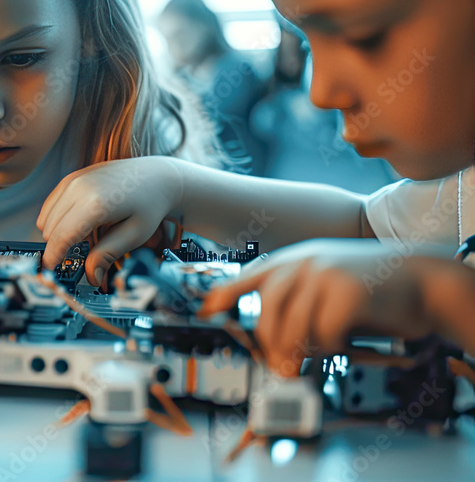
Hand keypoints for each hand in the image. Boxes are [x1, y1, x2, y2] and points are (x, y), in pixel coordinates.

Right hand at [37, 157, 179, 284]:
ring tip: (85, 236)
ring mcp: (73, 180)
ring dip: (57, 232)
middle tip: (80, 255)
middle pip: (49, 229)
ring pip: (45, 217)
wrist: (157, 176)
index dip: (52, 258)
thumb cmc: (149, 205)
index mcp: (95, 204)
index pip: (60, 237)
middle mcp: (79, 188)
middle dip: (59, 247)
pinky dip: (58, 219)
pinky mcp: (72, 177)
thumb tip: (92, 277)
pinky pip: (50, 205)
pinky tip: (80, 222)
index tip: (51, 271)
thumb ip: (107, 255)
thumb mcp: (134, 235)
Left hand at [197, 239, 460, 375]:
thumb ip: (295, 302)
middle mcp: (305, 262)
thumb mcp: (324, 285)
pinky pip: (325, 333)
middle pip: (266, 311)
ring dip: (301, 350)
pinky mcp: (348, 292)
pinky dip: (332, 346)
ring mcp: (326, 274)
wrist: (423, 280)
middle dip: (269, 345)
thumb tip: (266, 340)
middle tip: (277, 368)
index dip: (222, 295)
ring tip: (310, 360)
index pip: (249, 277)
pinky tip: (345, 342)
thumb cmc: (371, 288)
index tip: (204, 312)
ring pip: (293, 326)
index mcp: (294, 259)